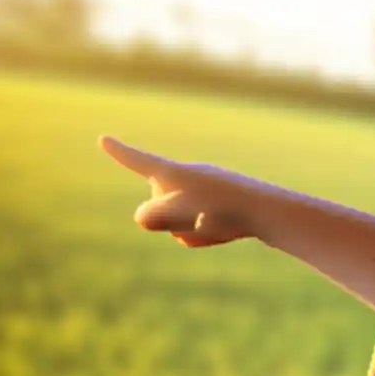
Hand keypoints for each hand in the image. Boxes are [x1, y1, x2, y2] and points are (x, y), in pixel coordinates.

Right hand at [99, 135, 258, 247]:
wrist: (270, 212)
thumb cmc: (217, 207)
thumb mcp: (170, 212)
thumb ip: (147, 216)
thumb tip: (148, 219)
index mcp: (172, 172)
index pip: (137, 161)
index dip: (119, 152)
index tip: (104, 139)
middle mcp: (188, 178)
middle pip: (156, 209)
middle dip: (168, 220)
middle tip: (199, 213)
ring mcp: (206, 193)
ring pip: (180, 226)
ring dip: (192, 230)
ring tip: (218, 221)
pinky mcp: (225, 208)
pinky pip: (204, 231)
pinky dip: (210, 236)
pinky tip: (228, 231)